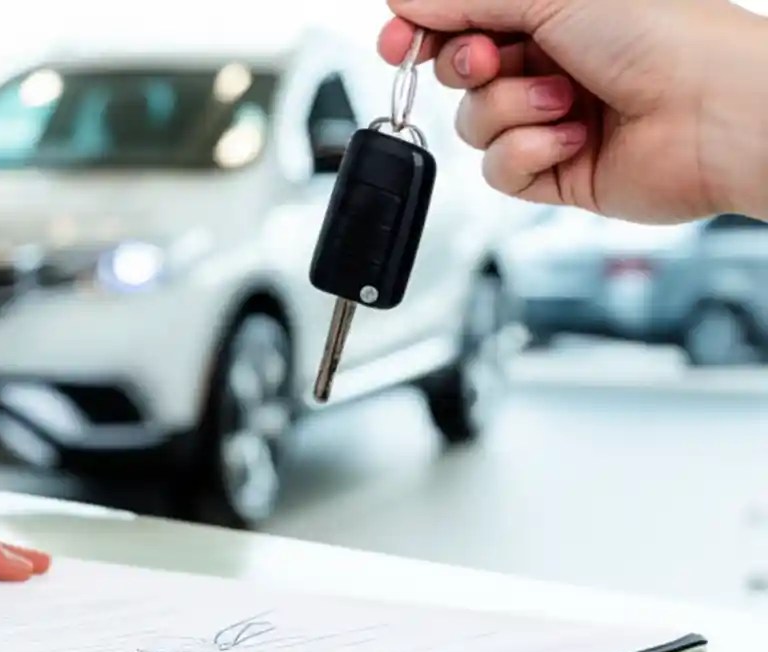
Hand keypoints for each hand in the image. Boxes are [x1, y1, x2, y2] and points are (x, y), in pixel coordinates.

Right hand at [378, 0, 767, 222]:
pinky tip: (572, 138)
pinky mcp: (555, 171)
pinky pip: (498, 171)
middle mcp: (549, 61)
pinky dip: (528, 153)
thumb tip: (405, 4)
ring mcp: (550, 118)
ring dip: (512, 111)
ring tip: (564, 100)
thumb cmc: (664, 37)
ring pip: (473, 125)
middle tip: (493, 61)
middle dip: (469, 68)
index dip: (421, 32)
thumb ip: (465, 0)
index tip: (398, 43)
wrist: (717, 113)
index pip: (458, 21)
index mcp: (552, 11)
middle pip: (458, 73)